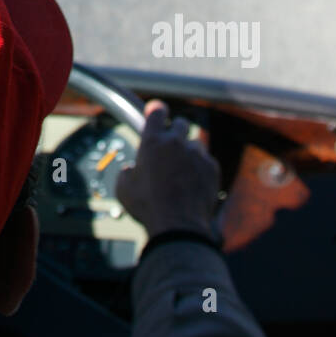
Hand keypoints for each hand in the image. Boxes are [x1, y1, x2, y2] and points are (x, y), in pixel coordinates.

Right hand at [115, 100, 221, 239]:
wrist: (178, 226)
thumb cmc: (148, 208)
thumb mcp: (123, 189)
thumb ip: (127, 172)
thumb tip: (130, 170)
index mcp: (152, 143)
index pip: (156, 112)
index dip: (156, 109)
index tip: (156, 110)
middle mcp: (175, 143)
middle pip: (180, 123)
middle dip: (175, 131)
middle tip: (171, 145)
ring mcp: (196, 154)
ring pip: (194, 144)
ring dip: (189, 153)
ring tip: (183, 172)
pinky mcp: (211, 168)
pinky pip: (207, 161)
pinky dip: (201, 168)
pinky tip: (194, 183)